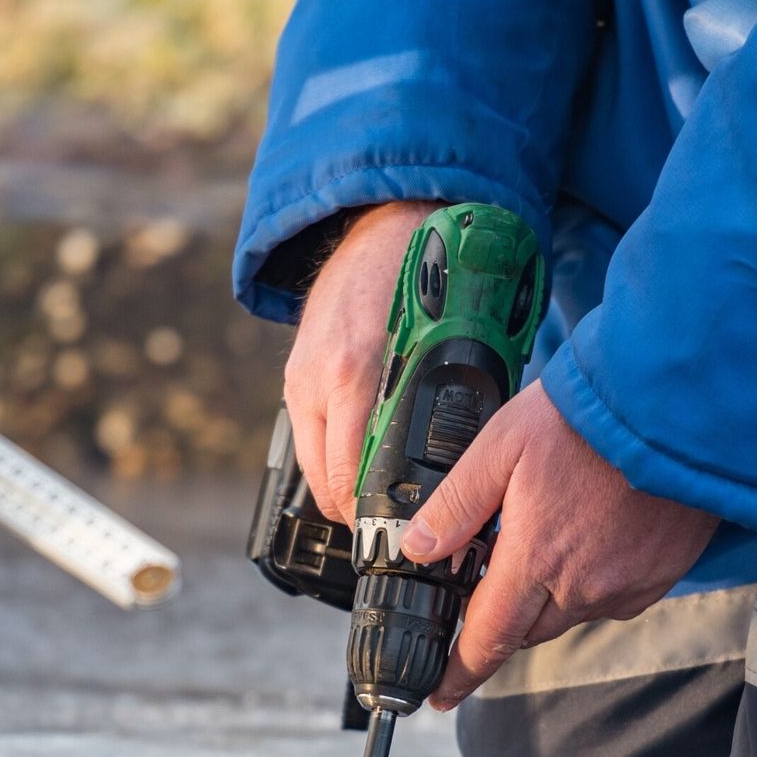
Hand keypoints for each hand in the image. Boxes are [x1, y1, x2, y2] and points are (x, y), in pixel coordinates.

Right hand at [285, 200, 437, 524]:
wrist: (391, 221)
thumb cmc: (431, 281)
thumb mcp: (453, 346)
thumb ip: (448, 405)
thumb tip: (462, 465)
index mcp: (360, 374)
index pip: (351, 476)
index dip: (374, 516)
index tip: (400, 535)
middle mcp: (322, 378)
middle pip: (325, 481)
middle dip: (355, 512)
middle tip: (389, 529)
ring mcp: (301, 374)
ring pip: (310, 464)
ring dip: (338, 488)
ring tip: (372, 504)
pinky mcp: (294, 371)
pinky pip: (306, 434)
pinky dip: (327, 456)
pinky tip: (354, 463)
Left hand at [399, 383, 719, 709]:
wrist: (678, 407)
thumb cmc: (589, 419)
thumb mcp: (502, 445)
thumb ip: (457, 503)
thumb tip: (419, 548)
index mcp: (536, 561)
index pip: (488, 639)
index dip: (460, 673)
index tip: (441, 695)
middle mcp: (582, 588)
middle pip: (526, 629)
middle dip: (502, 616)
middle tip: (488, 580)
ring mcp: (626, 586)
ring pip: (568, 614)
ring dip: (547, 595)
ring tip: (545, 541)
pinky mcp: (659, 576)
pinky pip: (611, 599)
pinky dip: (590, 582)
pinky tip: (588, 538)